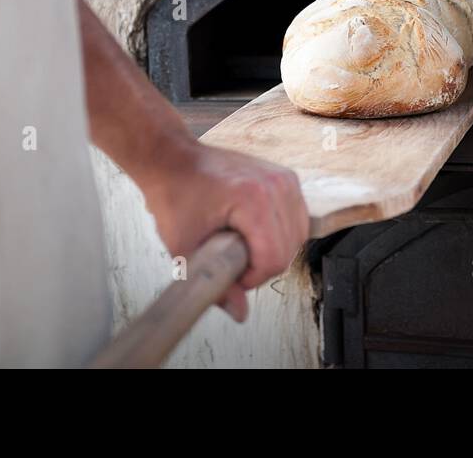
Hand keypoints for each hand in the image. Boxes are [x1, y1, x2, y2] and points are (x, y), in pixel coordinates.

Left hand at [138, 137, 307, 322]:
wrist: (174, 161)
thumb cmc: (175, 193)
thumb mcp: (184, 248)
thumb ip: (214, 284)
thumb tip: (239, 312)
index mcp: (253, 198)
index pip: (275, 257)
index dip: (253, 278)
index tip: (231, 275)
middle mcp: (275, 184)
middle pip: (290, 248)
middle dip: (263, 265)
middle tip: (233, 262)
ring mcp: (283, 178)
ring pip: (298, 234)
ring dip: (275, 249)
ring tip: (243, 247)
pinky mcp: (285, 177)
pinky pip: (297, 217)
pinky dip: (282, 232)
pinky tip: (256, 234)